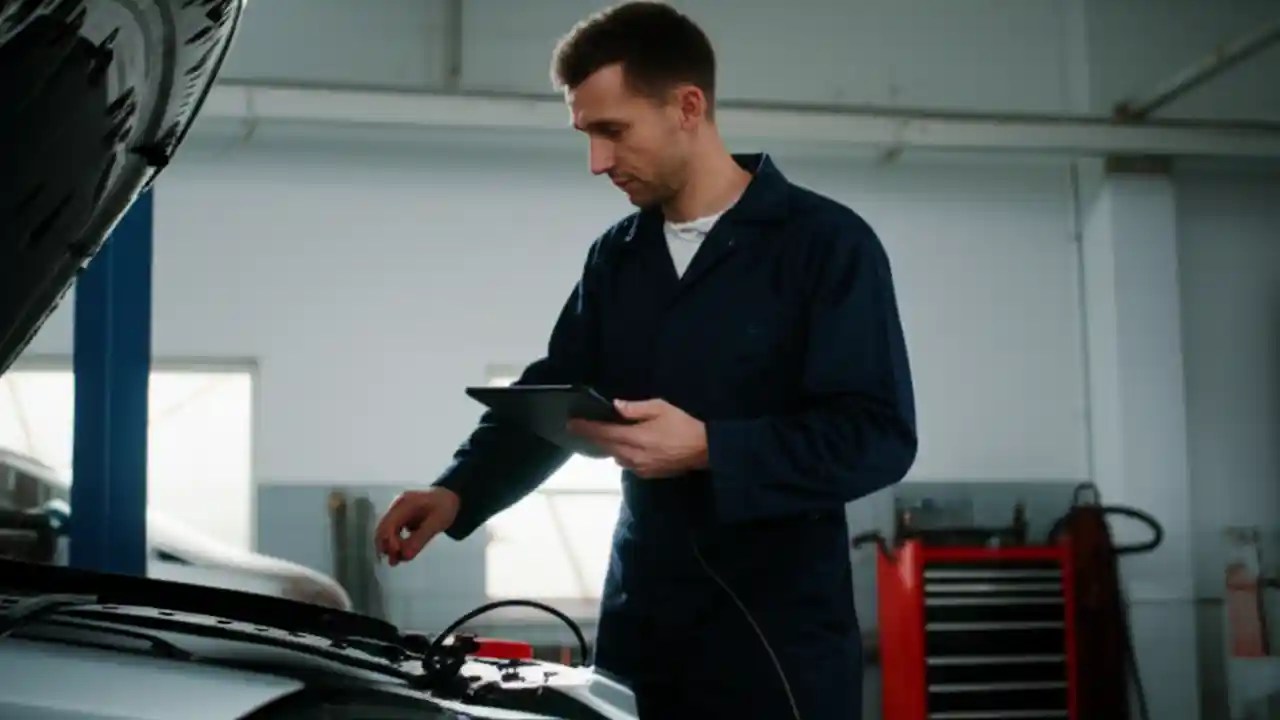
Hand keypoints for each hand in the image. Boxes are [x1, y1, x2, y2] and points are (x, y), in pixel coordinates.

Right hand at [373, 487, 459, 565]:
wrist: (450, 498)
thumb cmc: (445, 508)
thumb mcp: (436, 523)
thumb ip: (420, 539)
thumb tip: (405, 556)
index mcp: (406, 504)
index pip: (389, 523)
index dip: (389, 540)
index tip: (397, 554)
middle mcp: (397, 507)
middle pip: (383, 528)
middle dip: (386, 546)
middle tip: (394, 562)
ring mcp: (398, 512)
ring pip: (386, 531)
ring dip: (389, 546)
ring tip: (396, 561)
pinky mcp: (400, 518)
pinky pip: (393, 532)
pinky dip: (395, 543)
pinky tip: (401, 553)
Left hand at [567, 398, 708, 477]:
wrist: (705, 450)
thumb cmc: (683, 425)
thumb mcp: (661, 408)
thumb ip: (636, 408)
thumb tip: (616, 406)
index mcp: (635, 438)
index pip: (603, 433)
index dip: (586, 429)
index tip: (571, 424)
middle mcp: (633, 456)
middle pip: (606, 447)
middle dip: (592, 438)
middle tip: (580, 429)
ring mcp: (640, 468)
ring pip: (616, 457)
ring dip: (609, 447)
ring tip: (606, 436)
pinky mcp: (648, 474)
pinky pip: (628, 464)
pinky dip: (623, 455)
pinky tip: (627, 447)